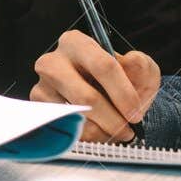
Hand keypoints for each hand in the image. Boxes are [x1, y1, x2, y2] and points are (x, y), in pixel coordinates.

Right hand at [30, 30, 160, 141]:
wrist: (99, 93)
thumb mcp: (137, 68)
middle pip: (86, 97)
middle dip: (112, 119)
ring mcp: (42, 86)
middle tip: (127, 130)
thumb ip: (142, 64)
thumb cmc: (117, 79)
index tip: (136, 113)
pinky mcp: (39, 108)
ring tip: (115, 132)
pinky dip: (87, 137)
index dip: (123, 93)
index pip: (102, 66)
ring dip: (101, 131)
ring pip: (74, 117)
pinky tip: (98, 132)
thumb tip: (129, 62)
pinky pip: (64, 129)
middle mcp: (52, 61)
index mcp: (76, 43)